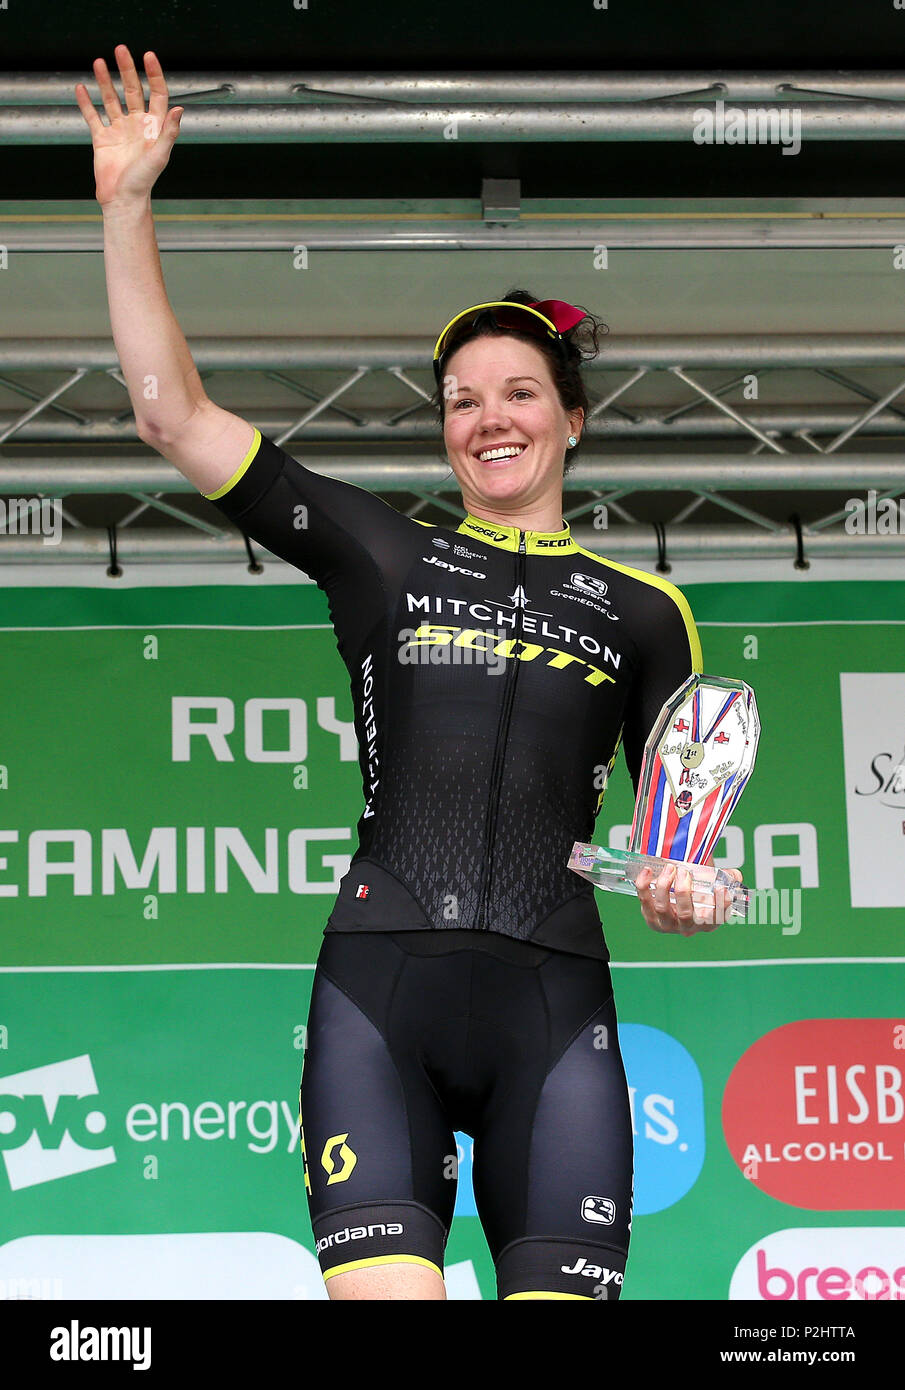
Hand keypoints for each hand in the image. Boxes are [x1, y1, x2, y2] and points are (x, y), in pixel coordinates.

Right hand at [75, 45, 182, 207]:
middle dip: (126, 70)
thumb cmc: (144, 182)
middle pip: (132, 91)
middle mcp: (137, 126)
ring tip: (97, 62)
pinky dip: (86, 103)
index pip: (157, 94)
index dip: (154, 75)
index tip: (148, 56)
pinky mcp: (102, 139)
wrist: (123, 201)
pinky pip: (93, 116)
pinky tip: (81, 88)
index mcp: (154, 127)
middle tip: (120, 49)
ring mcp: (119, 131)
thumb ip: (169, 132)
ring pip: (111, 99)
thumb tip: (179, 108)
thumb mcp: (160, 156)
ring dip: (104, 81)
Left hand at [635, 861, 743, 935]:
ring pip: (663, 908)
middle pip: (686, 915)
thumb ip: (729, 877)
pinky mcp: (651, 919)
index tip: (722, 889)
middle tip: (684, 872)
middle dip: (683, 892)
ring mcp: (668, 925)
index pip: (716, 918)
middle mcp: (689, 927)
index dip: (720, 905)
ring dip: (664, 886)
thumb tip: (735, 875)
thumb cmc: (699, 890)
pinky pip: (644, 902)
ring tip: (669, 868)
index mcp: (709, 922)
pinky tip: (648, 871)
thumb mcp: (716, 883)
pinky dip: (643, 886)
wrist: (676, 896)